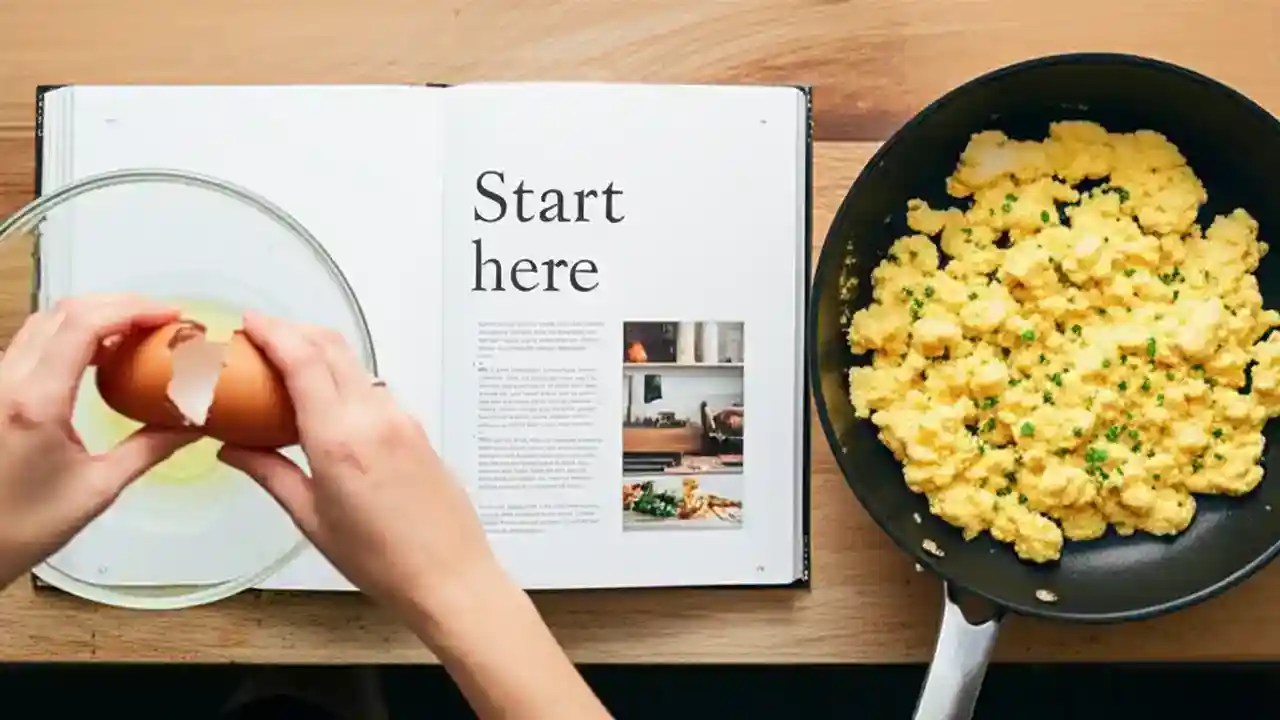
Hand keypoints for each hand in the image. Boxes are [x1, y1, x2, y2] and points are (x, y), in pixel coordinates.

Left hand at [0, 294, 198, 586]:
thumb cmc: (22, 526)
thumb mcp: (97, 489)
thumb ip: (149, 449)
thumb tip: (194, 425)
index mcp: (35, 401)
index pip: (85, 324)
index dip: (133, 309)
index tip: (172, 316)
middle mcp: (7, 380)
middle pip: (65, 311)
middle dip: (120, 305)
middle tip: (163, 320)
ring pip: (47, 321)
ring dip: (95, 316)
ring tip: (139, 332)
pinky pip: (34, 342)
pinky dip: (73, 334)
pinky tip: (102, 354)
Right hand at [218, 310, 610, 719]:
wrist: (450, 576)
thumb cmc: (380, 559)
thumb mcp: (312, 519)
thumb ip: (270, 473)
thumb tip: (231, 449)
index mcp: (340, 439)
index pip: (304, 360)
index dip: (273, 332)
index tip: (247, 322)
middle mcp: (374, 417)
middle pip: (331, 347)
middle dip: (293, 332)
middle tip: (258, 338)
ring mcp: (401, 418)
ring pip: (354, 364)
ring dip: (319, 354)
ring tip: (285, 370)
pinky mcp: (416, 427)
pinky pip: (372, 388)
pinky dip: (343, 380)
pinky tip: (324, 402)